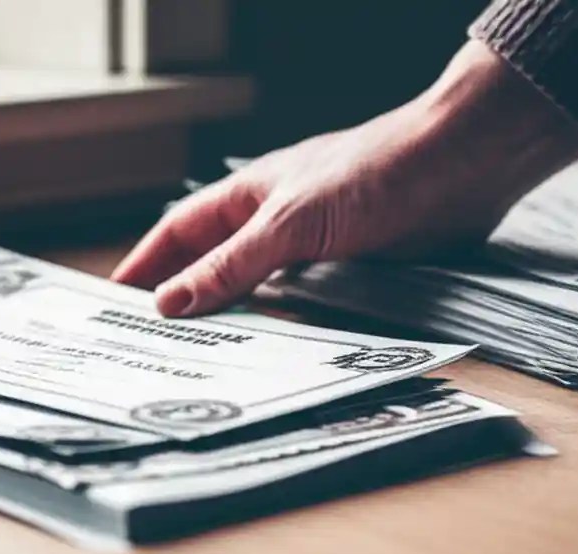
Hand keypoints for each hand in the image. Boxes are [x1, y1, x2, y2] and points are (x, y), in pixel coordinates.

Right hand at [112, 40, 577, 316]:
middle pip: (213, 267)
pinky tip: (272, 356)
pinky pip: (302, 307)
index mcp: (248, 196)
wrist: (460, 166)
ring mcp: (312, 246)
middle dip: (183, 302)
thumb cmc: (375, 171)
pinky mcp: (350, 269)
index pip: (180, 233)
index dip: (147, 266)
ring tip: (204, 364)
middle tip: (152, 346)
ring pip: (257, 291)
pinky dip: (282, 331)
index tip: (117, 300)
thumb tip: (171, 303)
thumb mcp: (290, 223)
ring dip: (234, 322)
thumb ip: (232, 266)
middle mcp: (275, 222)